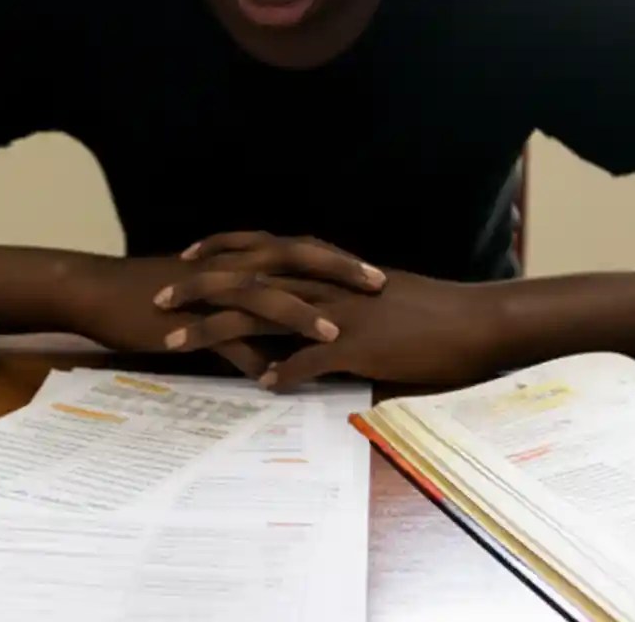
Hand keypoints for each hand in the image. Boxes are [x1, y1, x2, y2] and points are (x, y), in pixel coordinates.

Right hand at [74, 237, 385, 376]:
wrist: (100, 291)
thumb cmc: (157, 290)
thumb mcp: (211, 288)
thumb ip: (249, 301)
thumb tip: (282, 322)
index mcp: (241, 257)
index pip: (302, 249)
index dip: (340, 258)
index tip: (379, 271)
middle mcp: (233, 267)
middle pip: (296, 260)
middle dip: (339, 270)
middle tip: (380, 285)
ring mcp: (211, 294)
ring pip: (264, 296)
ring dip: (301, 314)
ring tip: (335, 332)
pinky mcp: (189, 322)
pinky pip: (225, 341)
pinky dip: (250, 360)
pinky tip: (274, 379)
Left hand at [163, 264, 500, 390]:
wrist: (475, 321)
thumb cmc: (428, 310)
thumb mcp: (373, 296)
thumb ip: (335, 298)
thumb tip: (308, 310)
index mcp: (329, 270)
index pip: (264, 250)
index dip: (221, 251)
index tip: (185, 259)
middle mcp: (327, 285)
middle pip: (249, 278)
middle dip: (200, 287)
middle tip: (159, 300)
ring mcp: (341, 314)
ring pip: (267, 315)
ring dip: (220, 329)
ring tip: (180, 343)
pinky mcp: (361, 346)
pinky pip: (313, 360)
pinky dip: (284, 371)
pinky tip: (261, 386)